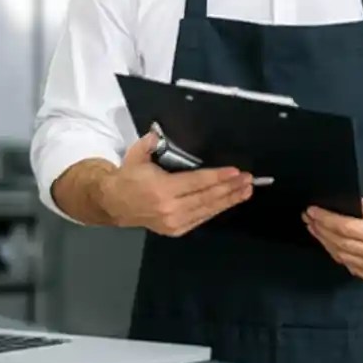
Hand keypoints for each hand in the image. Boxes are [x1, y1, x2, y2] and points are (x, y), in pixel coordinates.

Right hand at [98, 131, 253, 236]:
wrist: (113, 203)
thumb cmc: (127, 177)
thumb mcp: (136, 156)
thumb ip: (149, 143)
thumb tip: (158, 133)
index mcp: (161, 189)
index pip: (196, 182)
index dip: (217, 177)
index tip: (236, 171)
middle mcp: (170, 208)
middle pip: (207, 197)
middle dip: (230, 188)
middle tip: (249, 180)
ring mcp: (174, 222)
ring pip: (207, 210)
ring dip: (229, 200)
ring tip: (246, 191)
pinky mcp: (175, 230)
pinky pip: (201, 219)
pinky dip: (216, 210)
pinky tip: (228, 202)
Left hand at [304, 193, 362, 283]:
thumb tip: (348, 206)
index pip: (345, 227)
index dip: (326, 219)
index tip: (312, 210)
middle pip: (339, 242)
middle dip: (320, 228)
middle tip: (308, 217)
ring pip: (341, 255)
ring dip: (324, 241)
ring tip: (314, 227)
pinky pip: (348, 265)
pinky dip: (336, 253)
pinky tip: (328, 241)